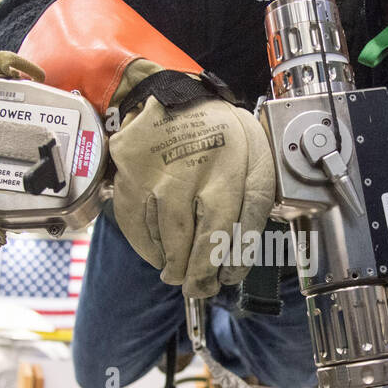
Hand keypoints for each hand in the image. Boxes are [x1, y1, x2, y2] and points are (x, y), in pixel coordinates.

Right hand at [109, 61, 274, 297]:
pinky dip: (148, 248)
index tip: (224, 278)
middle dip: (198, 276)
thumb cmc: (221, 134)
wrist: (174, 98)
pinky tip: (158, 254)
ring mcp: (158, 178)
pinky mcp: (131, 179)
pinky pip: (137, 228)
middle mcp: (192, 177)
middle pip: (195, 245)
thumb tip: (242, 252)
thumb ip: (255, 203)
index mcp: (230, 172)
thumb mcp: (255, 158)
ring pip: (166, 240)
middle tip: (198, 289)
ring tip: (177, 273)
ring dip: (172, 264)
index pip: (230, 235)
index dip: (227, 265)